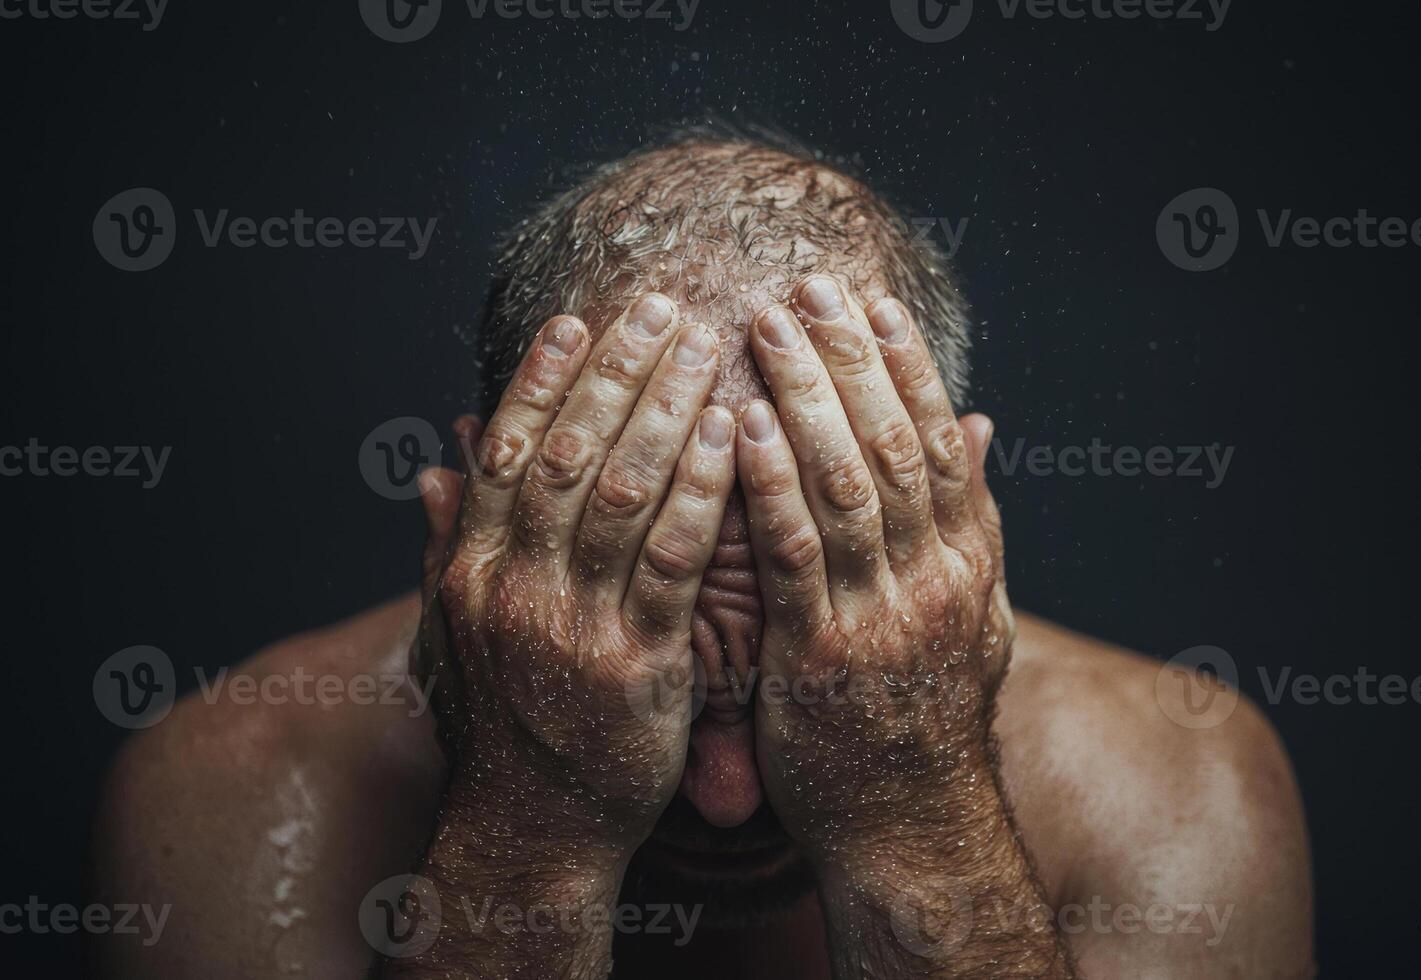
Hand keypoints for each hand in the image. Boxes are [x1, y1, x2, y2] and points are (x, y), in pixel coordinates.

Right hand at [415, 292, 733, 869]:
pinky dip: (700, 492)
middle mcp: (510, 585)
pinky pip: (669, 562)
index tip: (580, 317)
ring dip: (661, 409)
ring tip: (702, 346)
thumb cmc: (508, 718)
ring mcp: (568, 625)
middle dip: (615, 372)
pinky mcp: (632, 665)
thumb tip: (436, 463)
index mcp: (471, 568)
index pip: (504, 448)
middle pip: (562, 452)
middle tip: (661, 306)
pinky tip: (732, 437)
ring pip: (615, 492)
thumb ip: (452, 542)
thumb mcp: (458, 630)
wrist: (531, 828)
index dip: (542, 377)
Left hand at [736, 275, 1015, 871]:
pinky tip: (742, 426)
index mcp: (968, 562)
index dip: (907, 365)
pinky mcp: (824, 656)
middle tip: (809, 284)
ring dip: (806, 395)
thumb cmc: (925, 716)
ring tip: (767, 326)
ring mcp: (883, 614)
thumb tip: (981, 428)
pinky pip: (797, 554)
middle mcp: (936, 577)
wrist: (914, 826)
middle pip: (892, 441)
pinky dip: (770, 483)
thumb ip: (971, 520)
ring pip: (847, 480)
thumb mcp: (974, 615)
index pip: (939, 438)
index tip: (873, 300)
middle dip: (850, 356)